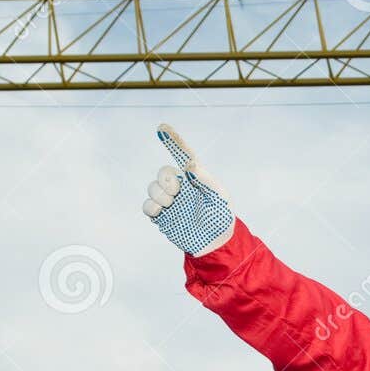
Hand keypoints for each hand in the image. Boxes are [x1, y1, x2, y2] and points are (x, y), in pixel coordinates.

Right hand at [141, 124, 235, 256]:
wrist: (215, 243)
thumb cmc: (221, 217)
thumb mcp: (219, 197)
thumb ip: (206, 180)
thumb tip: (190, 166)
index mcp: (195, 178)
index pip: (183, 155)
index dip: (173, 141)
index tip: (162, 127)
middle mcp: (181, 186)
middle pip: (163, 173)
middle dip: (166, 180)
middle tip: (176, 192)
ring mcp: (170, 201)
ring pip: (153, 188)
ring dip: (160, 194)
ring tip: (172, 204)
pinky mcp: (162, 216)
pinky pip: (148, 206)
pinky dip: (152, 207)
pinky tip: (162, 212)